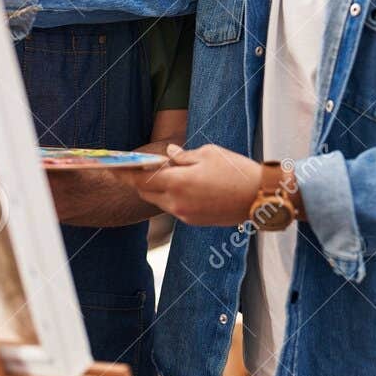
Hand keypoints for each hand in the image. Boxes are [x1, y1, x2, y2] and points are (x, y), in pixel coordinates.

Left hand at [120, 143, 262, 225]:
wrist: (260, 197)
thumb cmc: (236, 170)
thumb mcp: (208, 154)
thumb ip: (183, 157)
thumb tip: (167, 156)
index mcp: (178, 183)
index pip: (141, 179)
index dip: (126, 171)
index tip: (115, 166)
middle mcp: (177, 203)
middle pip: (146, 192)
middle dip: (140, 180)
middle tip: (142, 166)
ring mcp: (185, 215)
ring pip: (159, 201)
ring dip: (158, 188)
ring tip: (167, 173)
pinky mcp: (194, 221)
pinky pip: (174, 208)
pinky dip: (172, 196)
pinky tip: (183, 185)